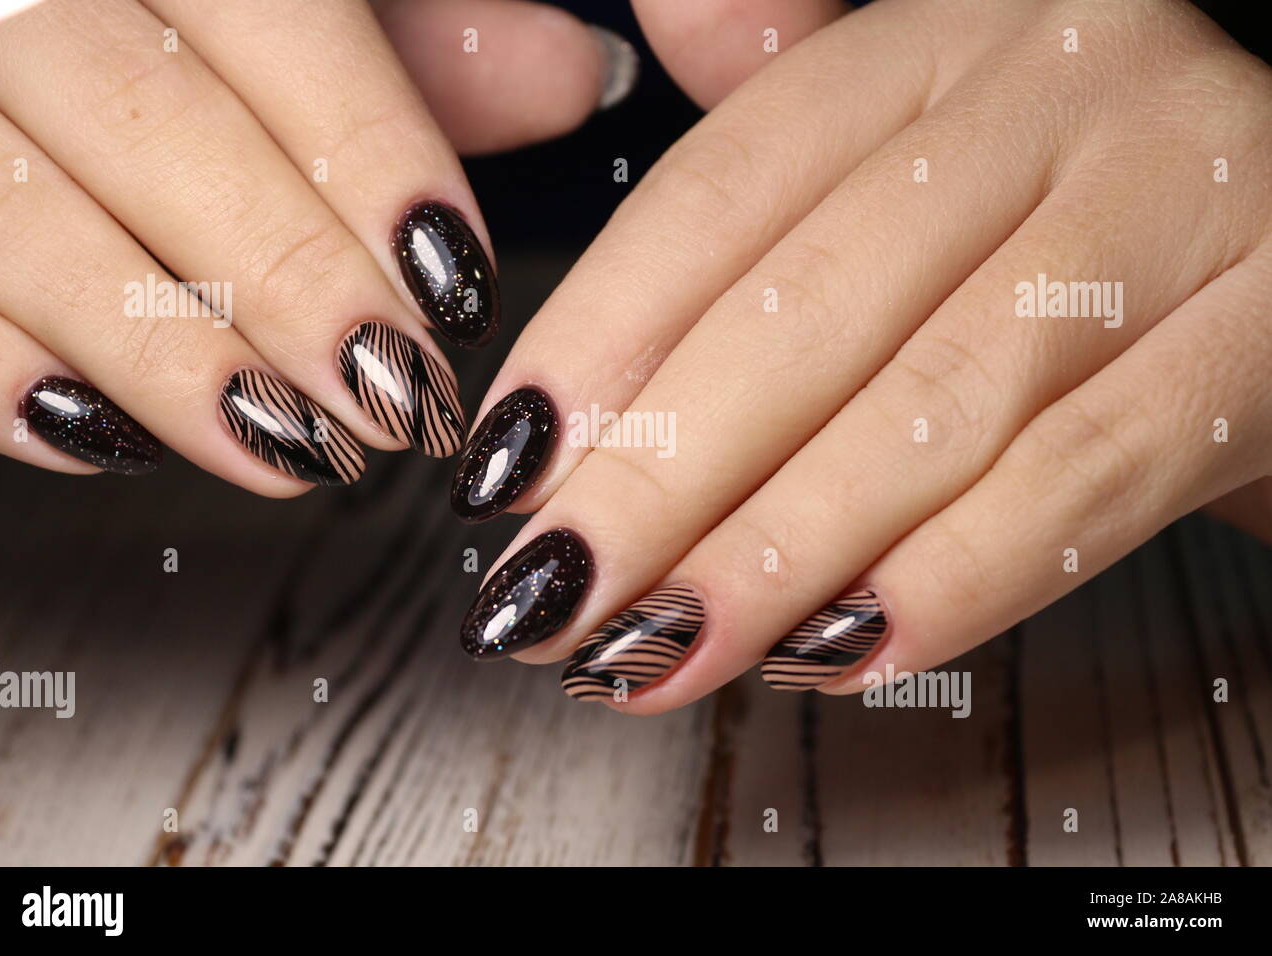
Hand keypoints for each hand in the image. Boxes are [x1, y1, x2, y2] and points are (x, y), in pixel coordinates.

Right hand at [0, 0, 623, 489]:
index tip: (452, 287)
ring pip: (24, 215)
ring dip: (170, 352)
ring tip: (290, 446)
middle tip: (391, 396)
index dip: (373, 161)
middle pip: (155, 124)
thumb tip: (578, 74)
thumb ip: (418, 41)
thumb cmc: (166, 20)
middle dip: (289, 277)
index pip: (276, 20)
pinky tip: (100, 436)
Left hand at [451, 0, 1271, 710]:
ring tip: (661, 648)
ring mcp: (1175, 204)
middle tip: (555, 596)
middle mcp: (1053, 99)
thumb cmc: (1074, 189)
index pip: (723, 192)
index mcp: (936, 46)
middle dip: (662, 481)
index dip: (603, 341)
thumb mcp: (939, 116)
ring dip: (779, 553)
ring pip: (936, 405)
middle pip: (808, 312)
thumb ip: (795, 91)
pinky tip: (843, 649)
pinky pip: (1093, 472)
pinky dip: (960, 574)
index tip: (513, 467)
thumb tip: (657, 26)